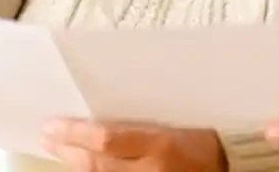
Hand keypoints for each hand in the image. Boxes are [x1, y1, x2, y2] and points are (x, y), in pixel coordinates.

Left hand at [43, 119, 226, 171]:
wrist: (231, 166)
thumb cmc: (205, 139)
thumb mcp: (176, 123)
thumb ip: (142, 122)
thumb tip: (100, 113)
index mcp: (162, 145)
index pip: (106, 139)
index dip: (75, 133)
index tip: (53, 123)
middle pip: (95, 164)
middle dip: (67, 149)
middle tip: (47, 134)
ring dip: (75, 164)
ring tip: (57, 149)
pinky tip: (81, 166)